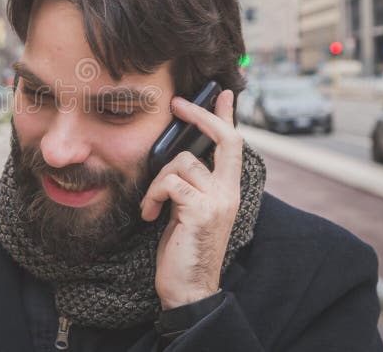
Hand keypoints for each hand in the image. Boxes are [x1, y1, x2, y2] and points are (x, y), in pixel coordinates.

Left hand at [140, 89, 242, 309]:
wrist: (188, 288)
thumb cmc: (183, 248)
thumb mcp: (189, 209)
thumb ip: (190, 184)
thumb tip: (176, 159)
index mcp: (228, 190)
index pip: (233, 145)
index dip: (227, 117)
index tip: (222, 94)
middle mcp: (229, 192)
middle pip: (223, 139)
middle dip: (200, 115)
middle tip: (176, 103)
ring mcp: (218, 201)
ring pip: (181, 163)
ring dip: (156, 182)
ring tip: (152, 207)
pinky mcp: (200, 210)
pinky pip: (169, 182)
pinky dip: (152, 195)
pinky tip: (150, 215)